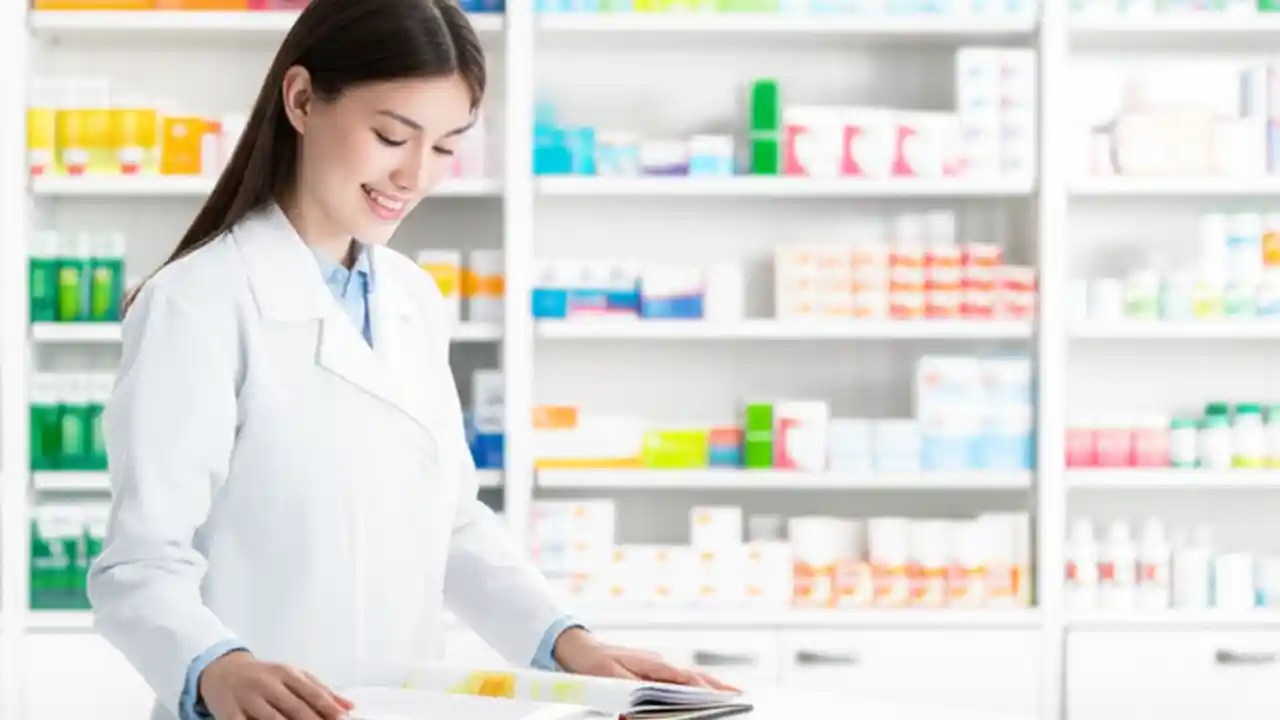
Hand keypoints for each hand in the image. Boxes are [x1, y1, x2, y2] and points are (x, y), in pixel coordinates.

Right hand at [200, 650, 355, 719]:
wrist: (222, 670)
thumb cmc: (264, 676)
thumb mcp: (293, 676)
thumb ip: (321, 690)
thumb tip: (349, 706)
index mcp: (286, 673)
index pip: (312, 692)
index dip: (329, 707)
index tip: (343, 718)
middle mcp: (267, 684)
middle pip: (295, 708)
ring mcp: (248, 698)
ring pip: (272, 719)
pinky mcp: (229, 712)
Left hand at [551, 628, 739, 693]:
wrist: (578, 647)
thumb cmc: (593, 663)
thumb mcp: (610, 677)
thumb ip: (632, 689)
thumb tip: (648, 701)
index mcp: (650, 663)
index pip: (681, 677)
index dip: (700, 687)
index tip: (718, 695)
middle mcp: (657, 663)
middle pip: (692, 675)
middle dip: (716, 686)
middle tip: (739, 695)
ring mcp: (656, 665)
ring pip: (688, 676)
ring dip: (709, 685)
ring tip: (730, 694)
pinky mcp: (651, 670)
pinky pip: (678, 678)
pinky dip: (694, 684)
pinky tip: (701, 691)